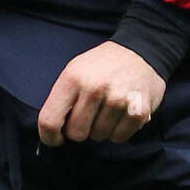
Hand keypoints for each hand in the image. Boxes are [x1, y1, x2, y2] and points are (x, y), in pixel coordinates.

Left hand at [38, 42, 165, 146]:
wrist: (140, 51)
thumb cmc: (102, 65)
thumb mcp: (74, 70)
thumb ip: (62, 98)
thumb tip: (52, 131)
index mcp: (73, 78)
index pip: (50, 121)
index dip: (49, 137)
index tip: (56, 138)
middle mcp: (94, 88)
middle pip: (76, 134)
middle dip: (80, 130)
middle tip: (89, 115)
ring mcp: (118, 100)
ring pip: (98, 137)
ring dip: (101, 129)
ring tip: (107, 109)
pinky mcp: (138, 111)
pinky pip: (119, 137)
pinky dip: (118, 130)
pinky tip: (121, 113)